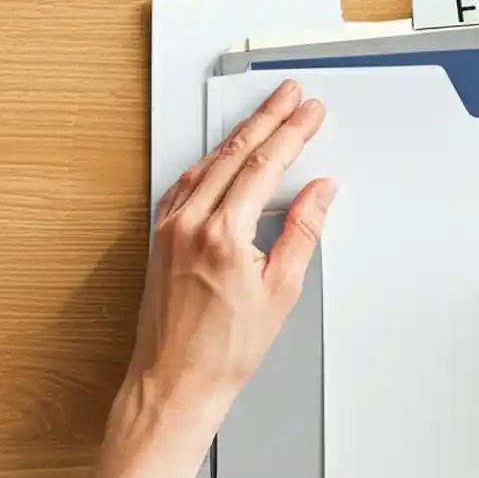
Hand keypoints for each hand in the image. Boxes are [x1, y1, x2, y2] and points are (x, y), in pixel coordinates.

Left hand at [74, 79, 336, 477]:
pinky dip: (211, 162)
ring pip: (208, 163)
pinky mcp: (159, 238)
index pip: (265, 165)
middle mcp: (189, 223)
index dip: (292, 132)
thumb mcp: (282, 290)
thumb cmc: (224, 351)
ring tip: (265, 115)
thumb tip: (319, 192)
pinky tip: (223, 157)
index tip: (309, 112)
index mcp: (222, 234)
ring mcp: (169, 228)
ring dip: (239, 135)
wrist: (175, 382)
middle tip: (291, 96)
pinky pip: (186, 184)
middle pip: (235, 153)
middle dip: (268, 119)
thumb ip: (302, 231)